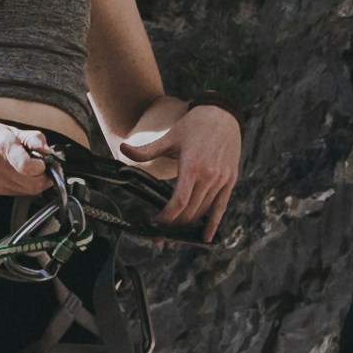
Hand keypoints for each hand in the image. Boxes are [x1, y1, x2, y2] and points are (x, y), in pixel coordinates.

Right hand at [0, 118, 60, 198]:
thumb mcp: (8, 129)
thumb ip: (32, 139)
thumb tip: (48, 150)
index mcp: (3, 149)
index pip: (31, 168)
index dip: (45, 167)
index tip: (46, 160)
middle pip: (34, 185)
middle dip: (45, 178)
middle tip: (45, 167)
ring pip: (28, 191)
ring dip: (36, 182)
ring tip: (33, 169)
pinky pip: (18, 192)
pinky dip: (25, 185)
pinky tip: (21, 173)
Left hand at [144, 104, 243, 228]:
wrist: (223, 115)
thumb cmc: (193, 126)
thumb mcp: (170, 137)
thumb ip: (146, 150)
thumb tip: (122, 149)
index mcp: (192, 165)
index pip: (179, 201)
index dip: (166, 217)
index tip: (155, 222)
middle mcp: (209, 175)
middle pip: (190, 211)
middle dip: (174, 226)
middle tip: (160, 234)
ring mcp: (221, 179)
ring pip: (203, 211)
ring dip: (189, 226)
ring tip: (175, 234)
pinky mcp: (230, 180)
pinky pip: (221, 207)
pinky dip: (213, 224)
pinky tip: (205, 237)